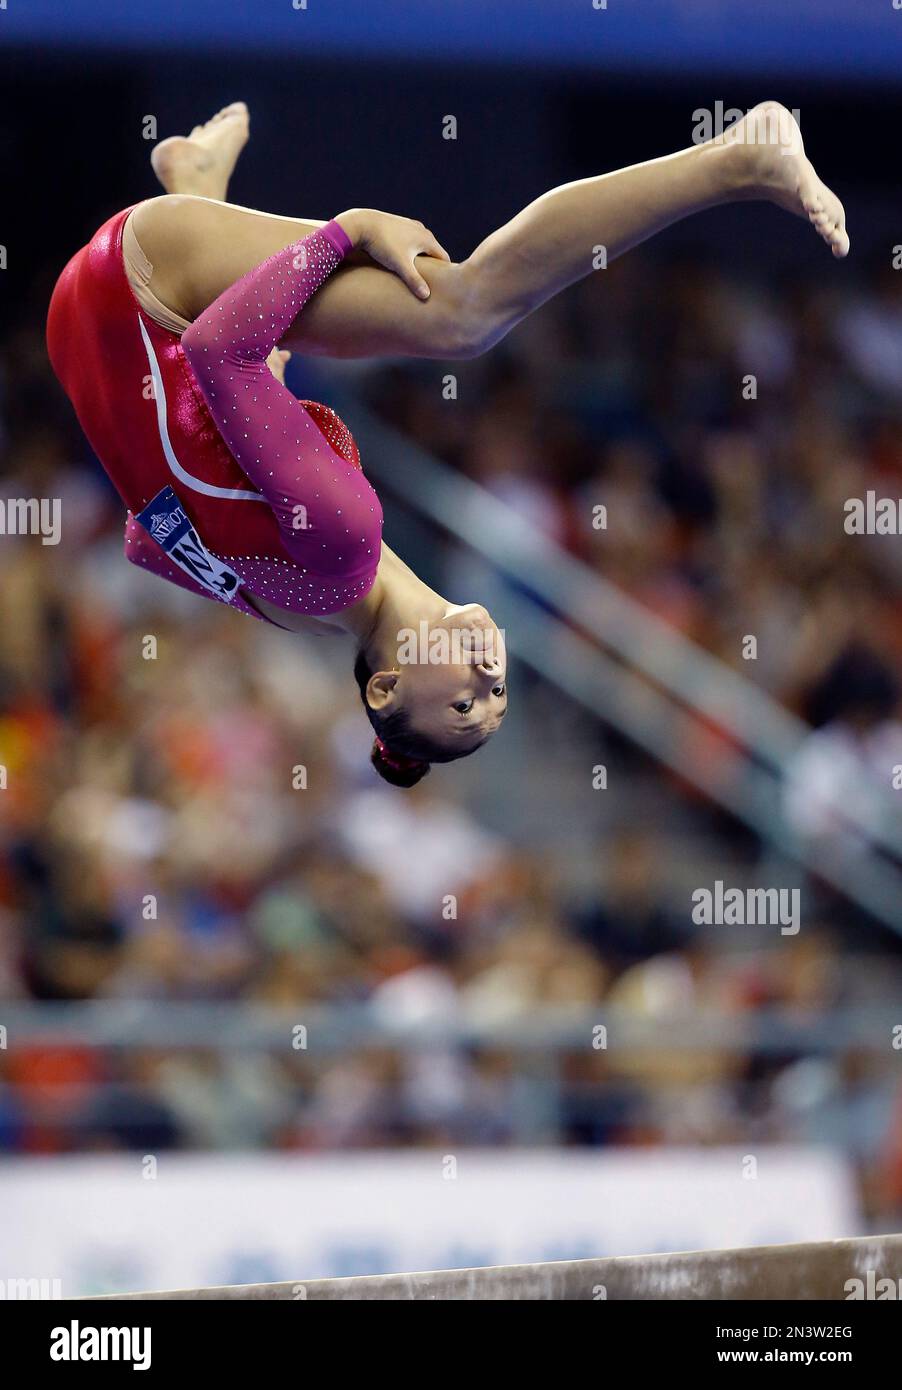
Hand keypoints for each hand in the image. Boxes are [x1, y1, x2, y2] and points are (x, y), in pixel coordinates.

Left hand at [335, 208, 450, 298]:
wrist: (362, 223)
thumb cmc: (383, 245)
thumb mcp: (400, 265)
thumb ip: (414, 280)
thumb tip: (427, 296)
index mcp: (427, 239)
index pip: (444, 258)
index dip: (445, 272)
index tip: (444, 286)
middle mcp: (421, 230)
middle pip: (433, 252)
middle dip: (433, 266)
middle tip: (431, 283)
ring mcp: (409, 226)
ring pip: (421, 246)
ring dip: (421, 258)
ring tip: (416, 273)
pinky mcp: (398, 225)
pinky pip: (410, 241)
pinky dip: (410, 251)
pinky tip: (402, 259)